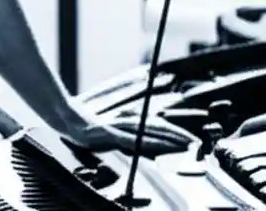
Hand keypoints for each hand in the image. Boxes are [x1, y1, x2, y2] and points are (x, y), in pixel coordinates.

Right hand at [53, 108, 189, 157]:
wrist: (68, 120)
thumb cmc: (90, 127)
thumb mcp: (113, 131)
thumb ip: (129, 135)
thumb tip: (146, 141)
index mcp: (132, 122)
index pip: (159, 125)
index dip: (177, 132)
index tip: (192, 140)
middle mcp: (129, 122)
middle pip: (160, 127)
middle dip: (179, 135)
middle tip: (196, 143)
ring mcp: (120, 127)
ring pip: (149, 131)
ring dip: (168, 138)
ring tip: (184, 144)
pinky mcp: (109, 133)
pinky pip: (131, 138)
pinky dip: (146, 141)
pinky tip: (156, 144)